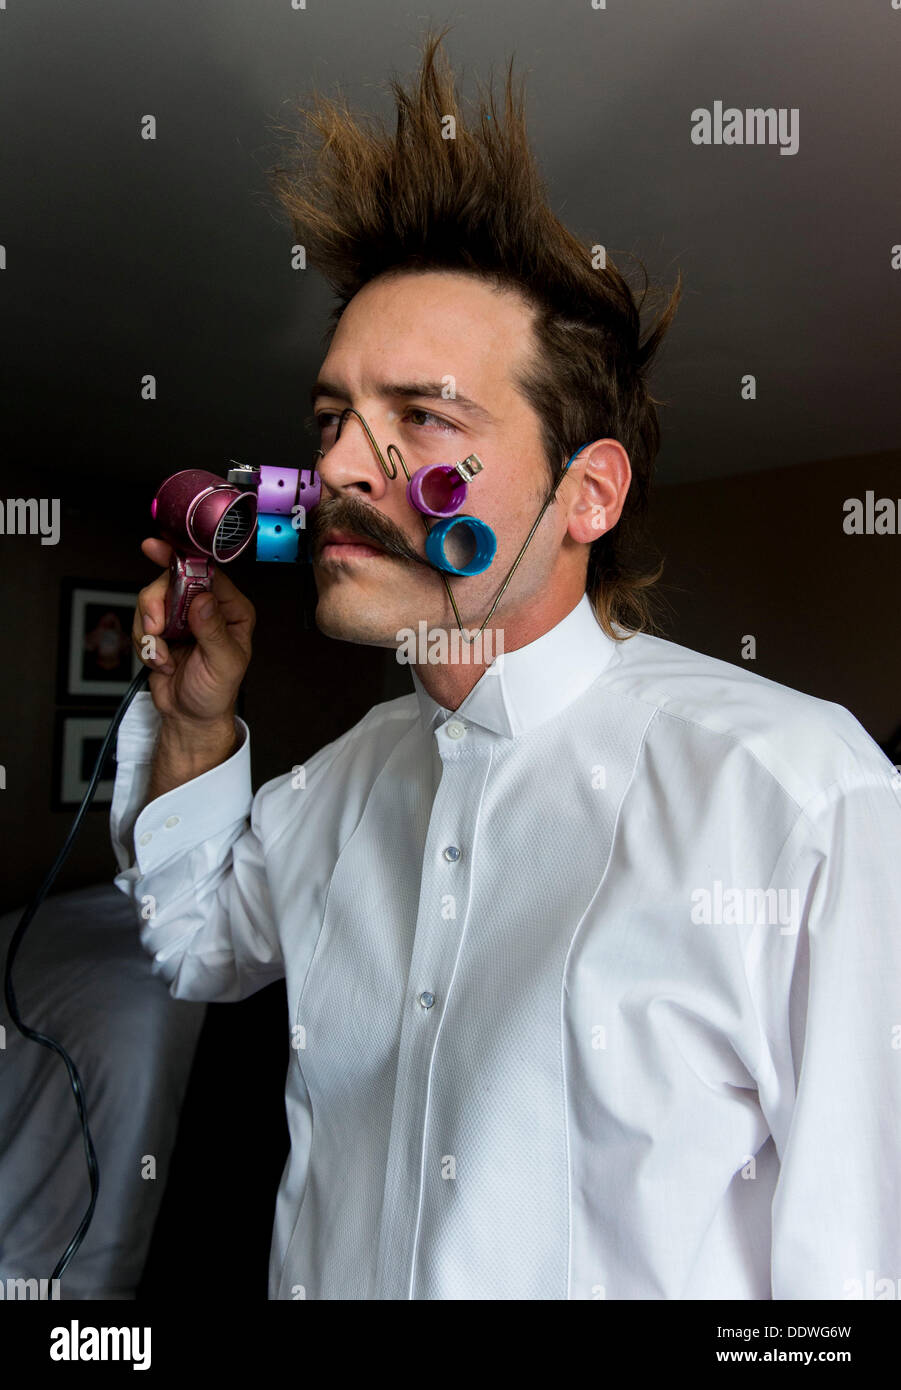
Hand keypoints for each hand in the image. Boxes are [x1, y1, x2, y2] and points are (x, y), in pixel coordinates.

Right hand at [132, 538, 254, 727]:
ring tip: (165, 655)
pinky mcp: (161, 629)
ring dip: (150, 632)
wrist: (191, 717)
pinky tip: (161, 660)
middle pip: (170, 580)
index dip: (181, 560)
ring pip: (150, 601)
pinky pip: (140, 622)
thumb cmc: (215, 693)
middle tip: (158, 630)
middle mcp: (205, 607)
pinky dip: (145, 645)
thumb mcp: (223, 664)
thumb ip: (213, 631)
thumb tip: (204, 600)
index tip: (157, 549)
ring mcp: (181, 617)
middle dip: (156, 607)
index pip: (207, 573)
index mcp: (231, 610)